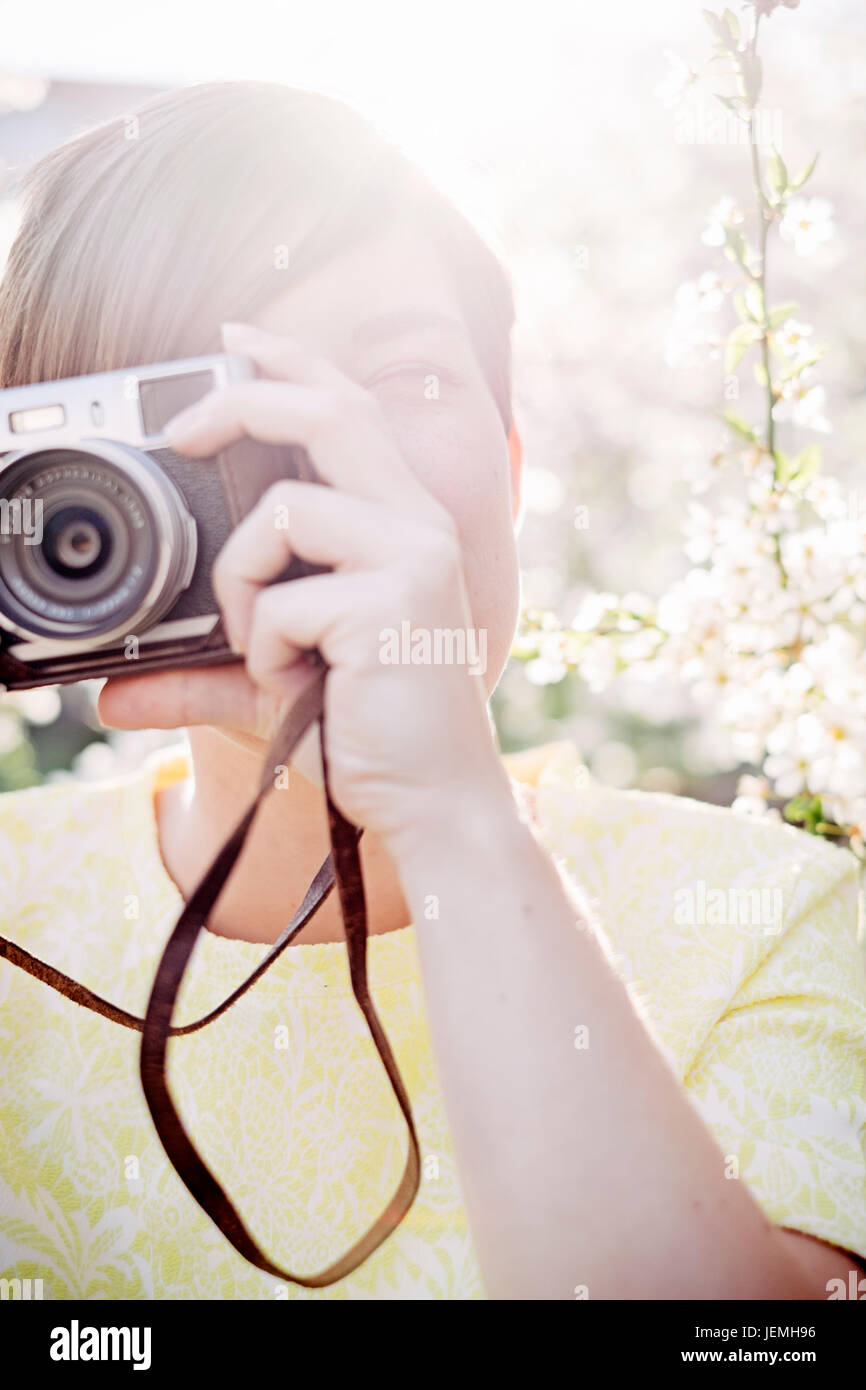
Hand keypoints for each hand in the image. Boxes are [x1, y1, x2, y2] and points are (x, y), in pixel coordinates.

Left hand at [99, 322, 508, 846]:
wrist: (430, 801)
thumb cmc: (367, 733)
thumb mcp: (272, 688)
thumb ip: (198, 675)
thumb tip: (106, 694)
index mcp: (402, 524)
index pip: (350, 410)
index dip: (291, 363)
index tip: (234, 339)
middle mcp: (418, 526)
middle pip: (328, 412)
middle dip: (241, 401)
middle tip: (177, 431)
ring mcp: (412, 559)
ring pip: (281, 515)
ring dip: (241, 587)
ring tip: (269, 652)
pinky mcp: (392, 603)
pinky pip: (280, 601)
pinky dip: (264, 652)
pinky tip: (300, 687)